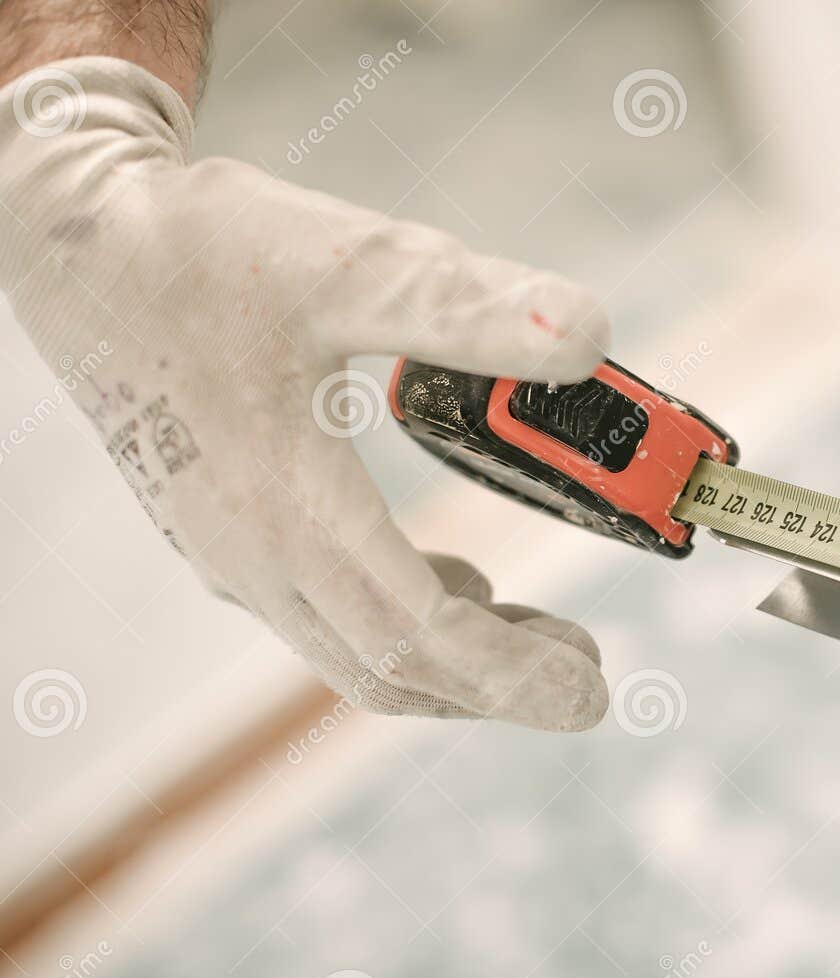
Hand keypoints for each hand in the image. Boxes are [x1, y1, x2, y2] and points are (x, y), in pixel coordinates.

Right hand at [0, 58, 610, 729]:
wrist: (70, 248)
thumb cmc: (201, 250)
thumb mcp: (348, 262)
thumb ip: (468, 306)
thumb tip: (594, 336)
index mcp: (288, 504)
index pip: (418, 632)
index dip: (511, 672)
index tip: (589, 692)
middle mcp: (253, 553)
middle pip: (391, 666)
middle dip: (497, 686)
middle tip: (586, 685)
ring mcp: (228, 554)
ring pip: (352, 653)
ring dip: (451, 664)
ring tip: (538, 643)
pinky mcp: (220, 536)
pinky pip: (321, 617)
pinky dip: (398, 627)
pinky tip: (452, 589)